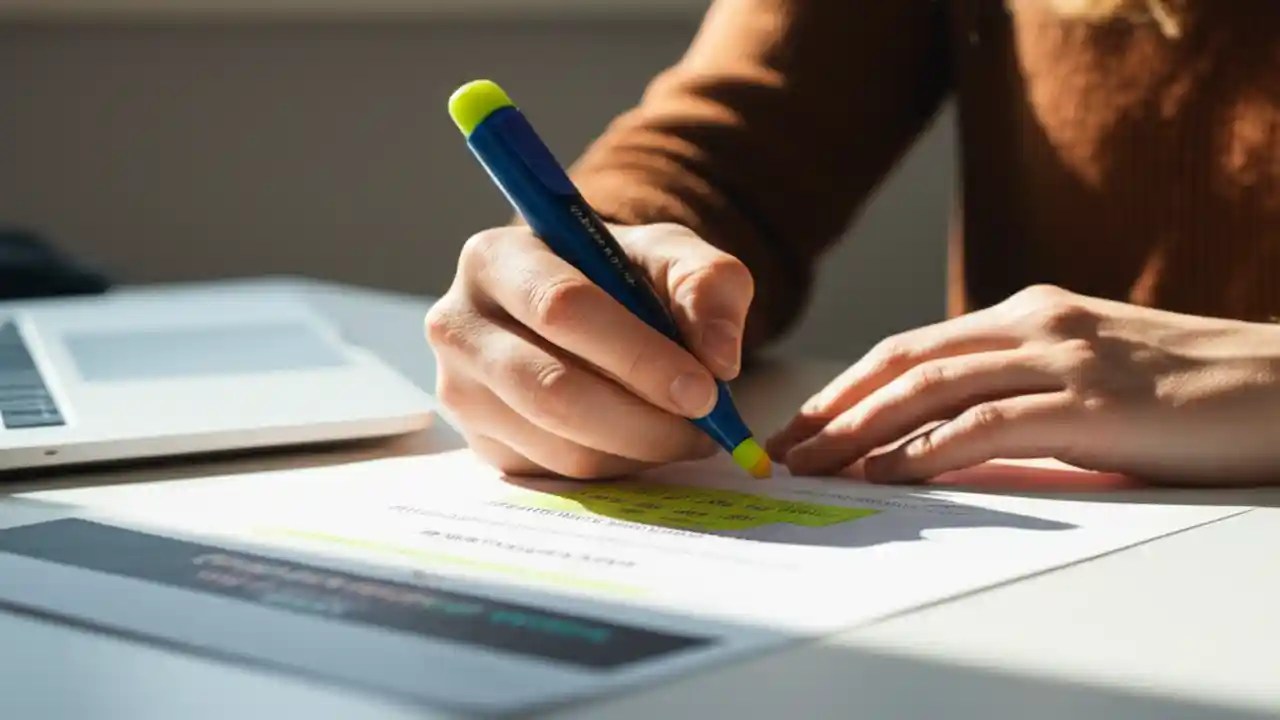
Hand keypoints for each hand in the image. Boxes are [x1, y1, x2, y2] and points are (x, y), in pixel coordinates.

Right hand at [426, 223, 752, 478]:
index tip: (702, 389)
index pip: (561, 308)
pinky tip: (642, 438)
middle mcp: (459, 325)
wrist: (578, 307)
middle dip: (642, 419)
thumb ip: (707, 285)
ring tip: (684, 431)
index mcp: (496, 258)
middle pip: (551, 389)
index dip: (636, 355)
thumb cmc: (617, 274)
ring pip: (558, 444)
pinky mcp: (479, 444)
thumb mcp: (670, 255)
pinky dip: (616, 466)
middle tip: (704, 428)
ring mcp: (461, 392)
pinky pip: (556, 474)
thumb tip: (719, 358)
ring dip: (637, 449)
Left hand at [768, 285, 1279, 484]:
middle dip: (832, 407)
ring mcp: (1060, 359)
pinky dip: (922, 448)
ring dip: (857, 430)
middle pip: (902, 361)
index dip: (847, 386)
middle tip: (780, 448)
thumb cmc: (1187, 392)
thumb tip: (941, 437)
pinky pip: (982, 425)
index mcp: (1028, 314)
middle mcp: (1032, 324)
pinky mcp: (1088, 403)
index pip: (911, 347)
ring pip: (928, 388)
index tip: (802, 424)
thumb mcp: (1087, 376)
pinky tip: (884, 474)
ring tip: (809, 465)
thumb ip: (1019, 391)